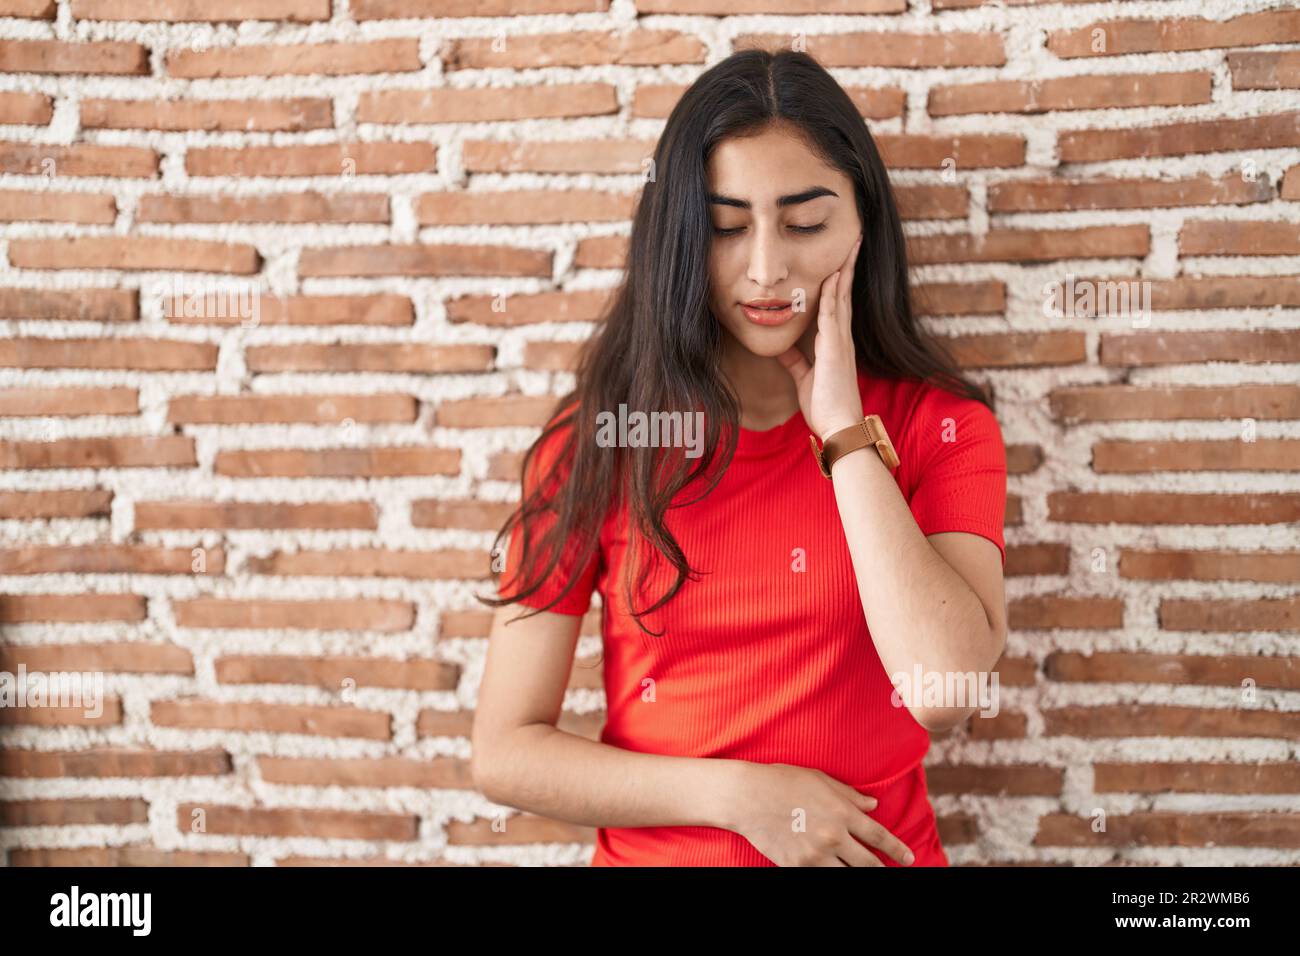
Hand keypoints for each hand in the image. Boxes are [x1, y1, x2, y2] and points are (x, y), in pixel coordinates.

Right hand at [728, 761, 915, 866]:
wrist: (747, 796)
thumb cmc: (783, 781)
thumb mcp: (820, 780)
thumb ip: (849, 795)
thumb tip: (873, 806)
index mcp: (842, 812)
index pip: (879, 837)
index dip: (897, 850)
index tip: (908, 859)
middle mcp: (833, 836)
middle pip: (868, 863)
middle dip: (882, 870)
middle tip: (889, 872)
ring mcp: (815, 855)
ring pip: (847, 875)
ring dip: (857, 874)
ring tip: (861, 871)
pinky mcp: (797, 866)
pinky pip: (821, 878)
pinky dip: (831, 874)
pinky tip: (834, 871)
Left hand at [777, 233, 864, 440]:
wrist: (839, 426)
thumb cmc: (825, 406)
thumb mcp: (804, 379)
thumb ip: (795, 361)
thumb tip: (782, 349)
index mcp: (835, 343)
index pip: (837, 304)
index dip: (838, 281)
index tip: (840, 260)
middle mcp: (841, 338)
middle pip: (844, 294)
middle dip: (848, 267)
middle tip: (854, 242)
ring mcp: (841, 341)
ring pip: (842, 298)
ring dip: (845, 272)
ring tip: (851, 247)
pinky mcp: (835, 349)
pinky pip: (833, 315)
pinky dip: (832, 295)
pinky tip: (831, 277)